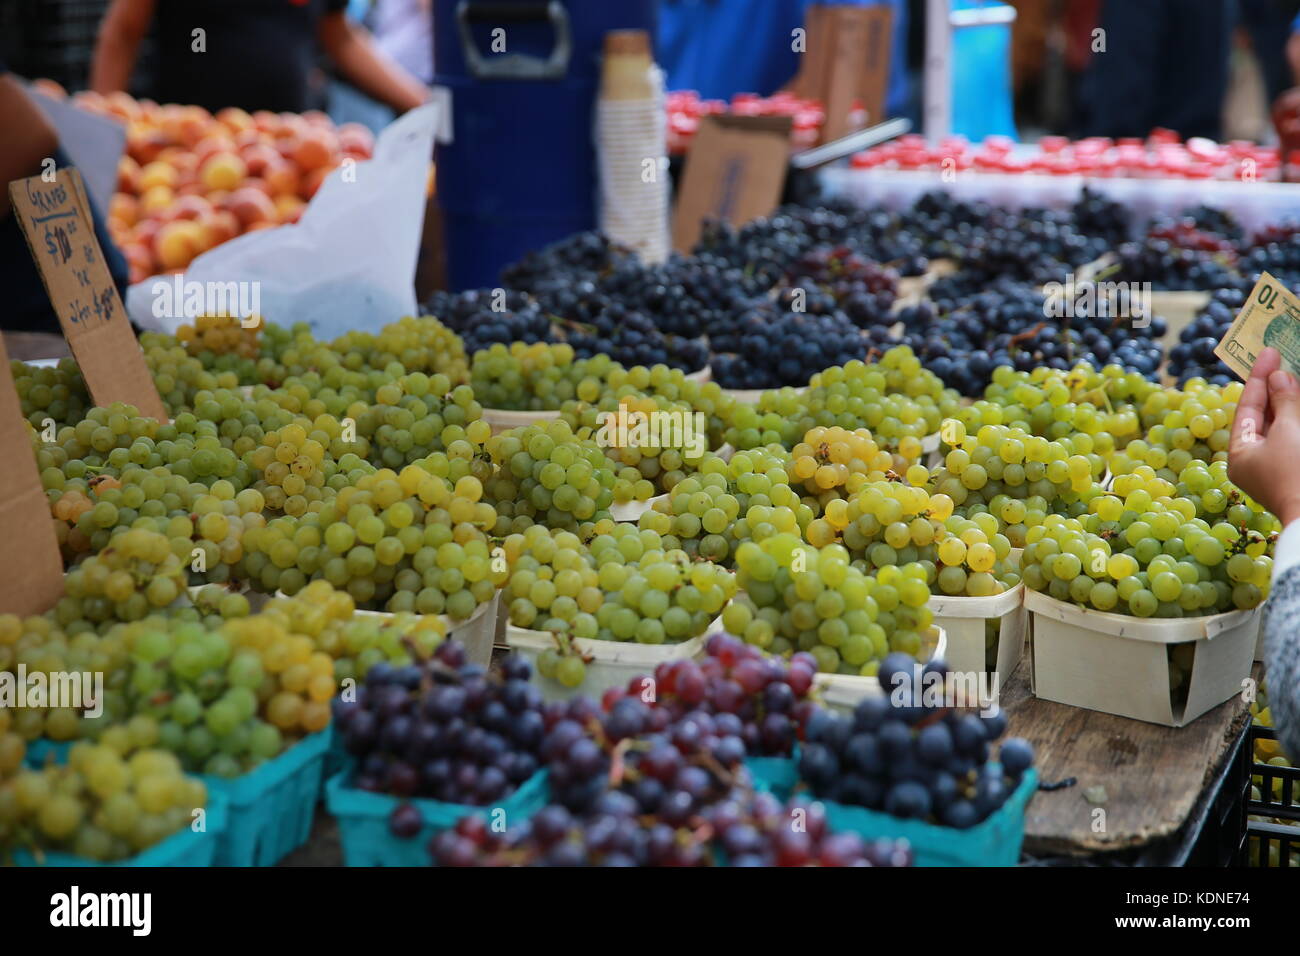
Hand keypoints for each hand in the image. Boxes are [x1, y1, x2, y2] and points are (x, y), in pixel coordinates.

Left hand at [1229, 347, 1299, 525]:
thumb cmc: (1295, 472)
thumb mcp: (1287, 432)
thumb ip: (1283, 403)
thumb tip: (1278, 377)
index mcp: (1239, 454)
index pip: (1246, 408)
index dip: (1258, 378)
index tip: (1268, 352)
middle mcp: (1253, 462)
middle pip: (1261, 416)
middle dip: (1274, 388)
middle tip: (1282, 359)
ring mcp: (1274, 468)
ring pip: (1279, 426)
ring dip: (1287, 401)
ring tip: (1292, 373)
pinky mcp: (1292, 470)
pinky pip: (1291, 435)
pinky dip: (1294, 418)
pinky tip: (1297, 400)